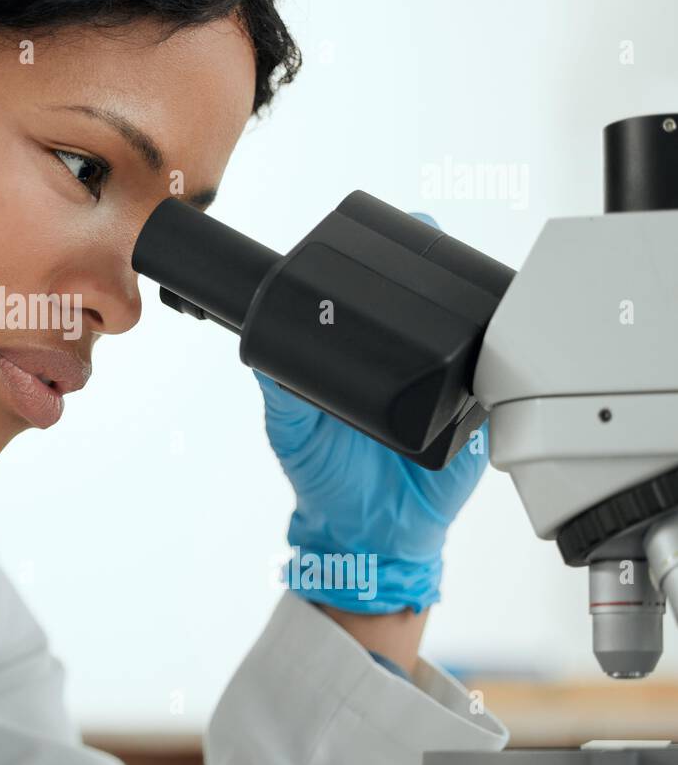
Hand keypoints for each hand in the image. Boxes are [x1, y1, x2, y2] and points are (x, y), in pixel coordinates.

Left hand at [256, 212, 488, 614]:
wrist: (366, 535)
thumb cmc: (324, 475)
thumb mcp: (290, 426)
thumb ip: (280, 386)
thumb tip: (266, 348)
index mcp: (369, 357)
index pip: (384, 296)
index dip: (392, 259)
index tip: (401, 229)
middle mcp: (412, 366)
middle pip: (438, 305)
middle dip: (442, 269)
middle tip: (433, 240)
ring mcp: (449, 389)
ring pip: (475, 338)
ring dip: (474, 313)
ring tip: (465, 292)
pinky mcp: (476, 422)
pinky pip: (498, 390)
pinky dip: (495, 372)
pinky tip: (483, 359)